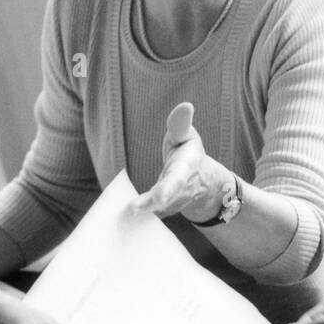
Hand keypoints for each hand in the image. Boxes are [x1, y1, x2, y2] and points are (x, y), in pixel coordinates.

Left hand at [133, 102, 228, 223]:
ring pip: (154, 210)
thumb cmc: (188, 155)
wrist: (204, 185)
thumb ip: (181, 124)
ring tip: (123, 213)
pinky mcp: (161, 212)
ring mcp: (170, 205)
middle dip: (151, 204)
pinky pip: (148, 216)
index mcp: (185, 170)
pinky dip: (135, 217)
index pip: (177, 179)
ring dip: (139, 212)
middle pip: (164, 200)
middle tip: (133, 209)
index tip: (160, 197)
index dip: (168, 188)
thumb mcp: (187, 137)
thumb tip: (186, 105)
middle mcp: (179, 191)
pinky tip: (119, 218)